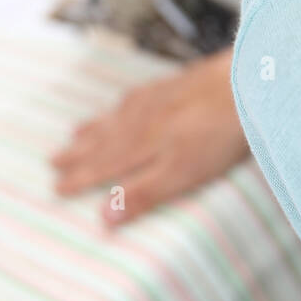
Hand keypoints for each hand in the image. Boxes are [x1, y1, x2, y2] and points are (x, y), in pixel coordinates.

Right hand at [48, 46, 248, 223]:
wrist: (247, 83)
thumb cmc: (217, 135)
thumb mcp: (181, 174)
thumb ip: (143, 194)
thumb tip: (103, 217)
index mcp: (141, 145)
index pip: (103, 166)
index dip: (79, 178)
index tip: (56, 188)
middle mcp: (142, 120)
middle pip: (104, 140)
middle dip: (79, 153)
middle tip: (52, 160)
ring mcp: (158, 99)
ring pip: (116, 118)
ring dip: (94, 128)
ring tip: (76, 133)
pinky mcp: (176, 85)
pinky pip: (135, 97)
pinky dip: (120, 105)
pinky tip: (122, 103)